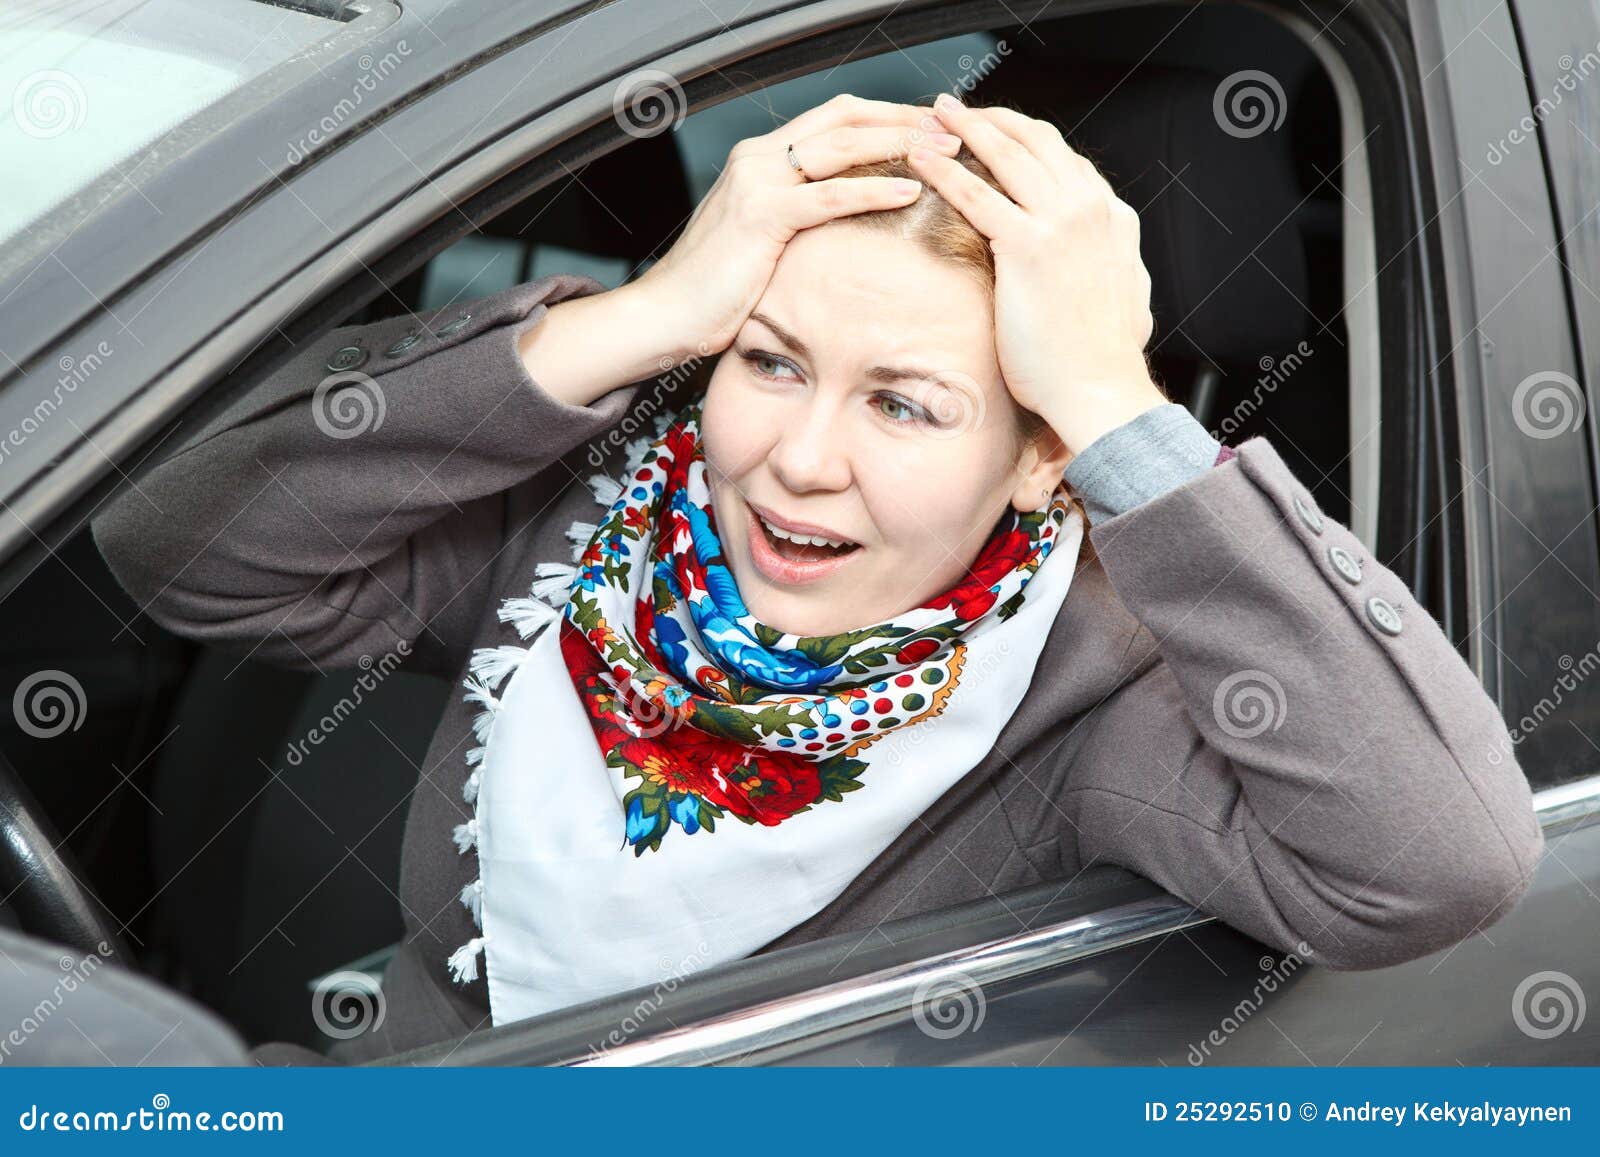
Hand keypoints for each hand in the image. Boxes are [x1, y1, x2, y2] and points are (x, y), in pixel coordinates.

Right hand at [633, 93, 961, 358]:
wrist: (664, 317)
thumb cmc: (713, 292)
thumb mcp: (763, 245)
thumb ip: (798, 222)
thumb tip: (845, 229)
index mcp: (761, 159)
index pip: (838, 119)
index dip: (890, 117)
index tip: (934, 129)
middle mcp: (758, 158)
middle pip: (847, 117)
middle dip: (906, 120)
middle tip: (956, 130)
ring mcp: (757, 182)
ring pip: (843, 145)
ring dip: (901, 146)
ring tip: (947, 155)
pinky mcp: (760, 216)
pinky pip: (828, 195)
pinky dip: (874, 190)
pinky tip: (912, 193)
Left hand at [912, 93, 1166, 455]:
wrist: (1100, 391)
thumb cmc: (1097, 361)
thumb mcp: (1116, 300)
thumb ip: (1100, 270)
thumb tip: (1086, 272)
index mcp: (1114, 218)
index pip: (1063, 158)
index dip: (1022, 139)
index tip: (990, 133)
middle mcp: (1093, 208)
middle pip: (1036, 139)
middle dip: (991, 118)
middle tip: (952, 110)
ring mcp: (1064, 222)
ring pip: (1006, 153)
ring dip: (964, 128)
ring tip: (930, 117)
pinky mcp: (1031, 245)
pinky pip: (978, 193)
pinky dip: (945, 170)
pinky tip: (919, 160)